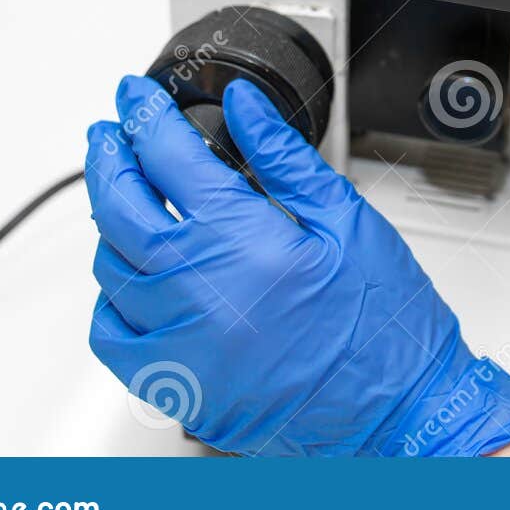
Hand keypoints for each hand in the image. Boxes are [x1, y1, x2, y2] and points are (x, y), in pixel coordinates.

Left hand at [84, 75, 509, 456]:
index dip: (146, 116)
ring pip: (109, 267)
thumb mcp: (346, 219)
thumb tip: (243, 106)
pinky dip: (110, 297)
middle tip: (111, 132)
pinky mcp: (177, 387)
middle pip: (120, 207)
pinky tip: (130, 276)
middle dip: (109, 157)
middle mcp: (199, 292)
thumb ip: (283, 157)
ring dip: (108, 222)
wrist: (400, 411)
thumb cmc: (384, 324)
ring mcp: (181, 344)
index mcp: (244, 241)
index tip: (139, 97)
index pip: (169, 158)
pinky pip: (113, 335)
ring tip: (124, 196)